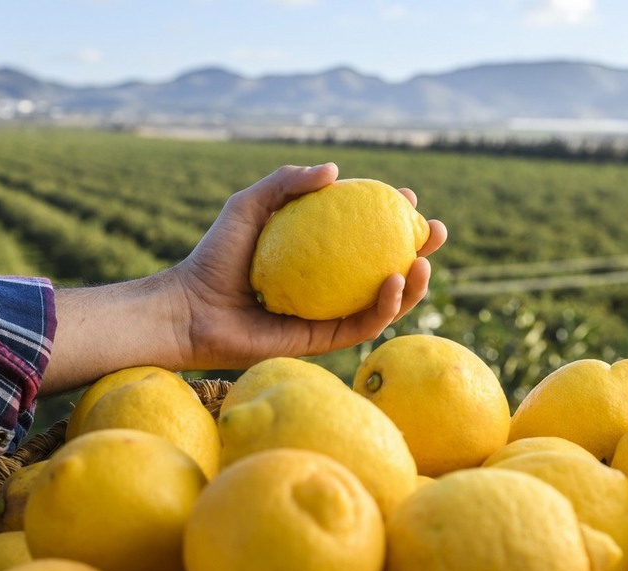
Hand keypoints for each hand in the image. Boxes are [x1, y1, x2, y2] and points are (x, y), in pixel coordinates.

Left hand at [41, 163, 446, 393]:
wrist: (193, 307)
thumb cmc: (216, 256)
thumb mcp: (250, 205)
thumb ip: (287, 182)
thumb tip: (335, 171)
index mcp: (316, 255)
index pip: (364, 235)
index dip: (391, 217)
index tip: (406, 198)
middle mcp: (328, 285)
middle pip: (385, 268)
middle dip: (418, 249)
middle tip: (435, 231)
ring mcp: (327, 315)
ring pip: (384, 303)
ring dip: (412, 284)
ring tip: (422, 260)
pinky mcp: (322, 342)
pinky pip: (362, 326)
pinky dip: (384, 307)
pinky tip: (394, 281)